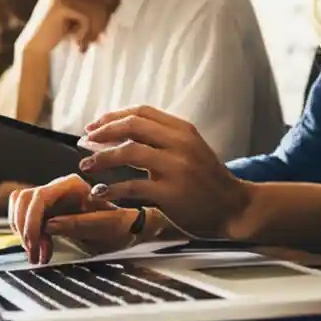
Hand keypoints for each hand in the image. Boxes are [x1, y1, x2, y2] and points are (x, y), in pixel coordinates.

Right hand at [9, 175, 135, 263]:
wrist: (123, 230)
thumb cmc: (118, 227)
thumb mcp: (103, 227)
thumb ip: (76, 224)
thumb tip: (47, 225)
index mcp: (71, 186)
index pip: (39, 197)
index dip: (31, 221)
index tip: (35, 245)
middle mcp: (57, 187)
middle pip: (23, 200)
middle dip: (24, 229)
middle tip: (34, 254)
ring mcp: (50, 197)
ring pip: (19, 206)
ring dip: (22, 231)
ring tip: (37, 254)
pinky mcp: (45, 210)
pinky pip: (23, 216)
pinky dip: (25, 233)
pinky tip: (39, 248)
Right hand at [18, 0, 111, 55]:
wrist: (38, 46)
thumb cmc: (61, 32)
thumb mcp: (80, 16)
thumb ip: (94, 7)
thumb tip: (114, 4)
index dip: (104, 9)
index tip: (100, 29)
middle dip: (101, 22)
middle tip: (95, 39)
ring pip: (95, 8)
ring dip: (94, 29)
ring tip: (86, 42)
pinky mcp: (62, 5)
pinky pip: (86, 17)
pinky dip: (85, 32)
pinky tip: (76, 41)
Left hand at [78, 106, 249, 237]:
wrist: (234, 207)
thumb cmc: (207, 180)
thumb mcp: (190, 149)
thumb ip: (162, 139)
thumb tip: (119, 134)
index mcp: (183, 130)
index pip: (141, 112)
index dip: (113, 117)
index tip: (93, 127)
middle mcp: (180, 144)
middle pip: (132, 126)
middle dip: (103, 132)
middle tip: (85, 143)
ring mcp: (176, 168)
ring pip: (129, 152)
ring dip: (101, 159)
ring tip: (86, 166)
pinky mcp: (171, 193)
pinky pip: (132, 187)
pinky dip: (111, 189)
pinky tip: (99, 191)